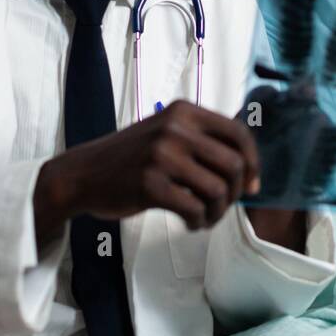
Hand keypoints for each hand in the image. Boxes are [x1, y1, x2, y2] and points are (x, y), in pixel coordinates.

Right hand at [33, 100, 260, 246]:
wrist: (82, 174)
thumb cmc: (130, 159)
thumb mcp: (166, 133)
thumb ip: (202, 142)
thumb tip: (249, 173)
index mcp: (184, 112)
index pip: (238, 133)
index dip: (253, 162)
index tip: (252, 185)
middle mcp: (175, 128)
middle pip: (234, 165)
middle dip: (236, 193)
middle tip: (223, 206)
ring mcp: (162, 155)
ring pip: (218, 190)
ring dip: (217, 212)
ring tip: (205, 217)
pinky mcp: (150, 184)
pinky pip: (195, 209)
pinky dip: (199, 222)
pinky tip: (190, 223)